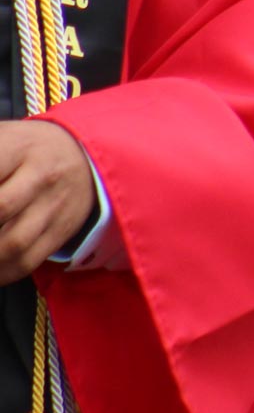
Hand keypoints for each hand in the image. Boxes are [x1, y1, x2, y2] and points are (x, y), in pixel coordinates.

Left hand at [0, 122, 99, 283]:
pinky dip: (0, 274)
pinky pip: (27, 261)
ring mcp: (54, 206)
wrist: (86, 157)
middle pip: (0, 209)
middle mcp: (41, 176)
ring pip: (13, 243)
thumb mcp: (0, 138)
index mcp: (19, 147)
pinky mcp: (61, 231)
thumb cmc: (27, 149)